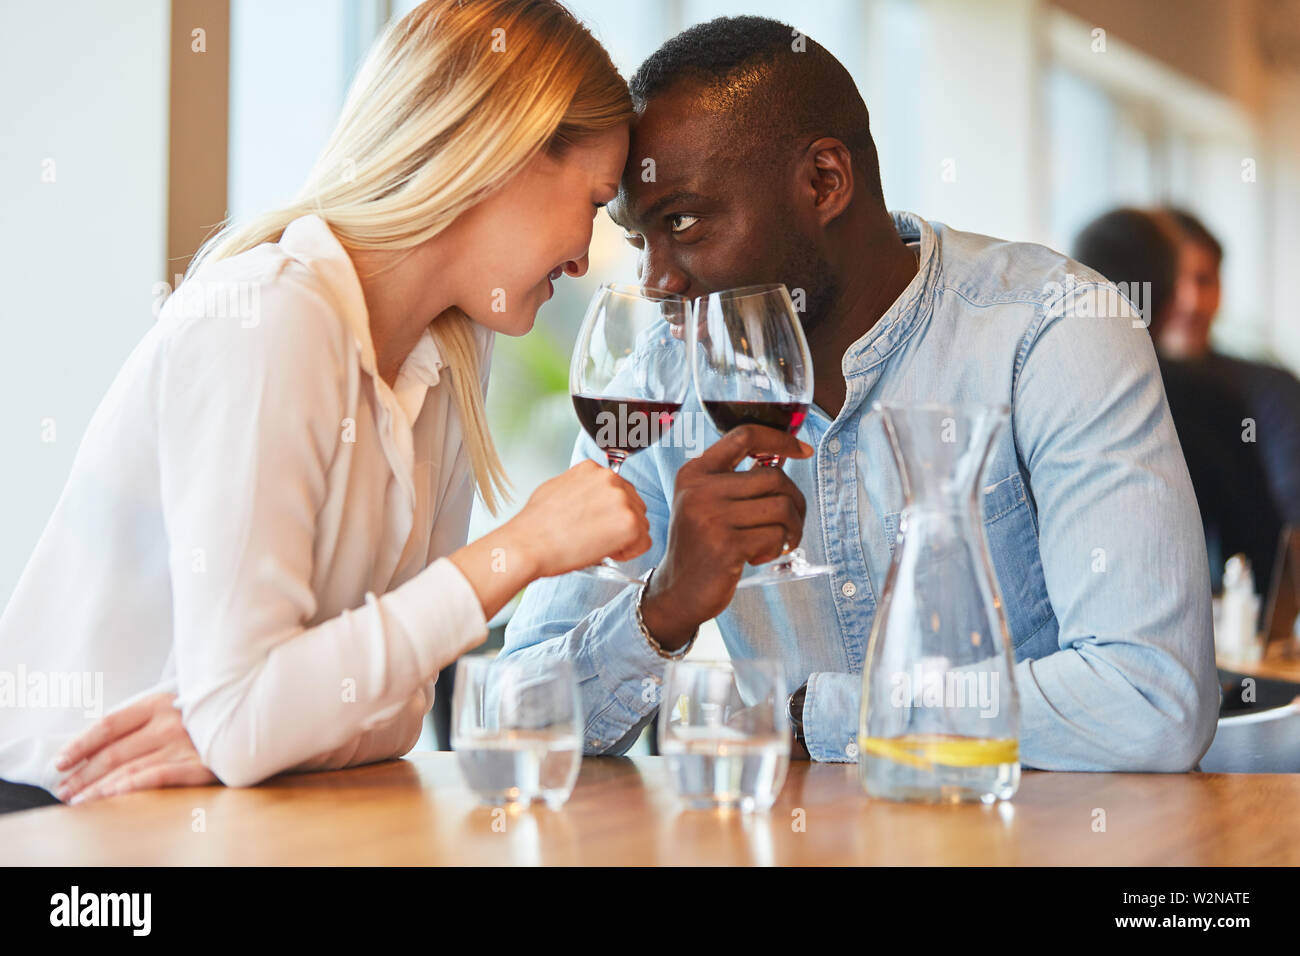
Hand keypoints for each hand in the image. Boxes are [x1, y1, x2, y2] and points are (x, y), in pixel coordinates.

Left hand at [54, 692, 216, 803]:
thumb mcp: (175, 708)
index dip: (80, 744)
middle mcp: (170, 722)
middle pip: (113, 752)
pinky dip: (129, 788)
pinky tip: (109, 797)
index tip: (60, 762)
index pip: (108, 725)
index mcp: (160, 702)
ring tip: (78, 802)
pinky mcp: (201, 766)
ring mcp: (185, 745)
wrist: (254, 720)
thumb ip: (142, 721)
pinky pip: (157, 778)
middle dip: (82, 774)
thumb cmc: (206, 719)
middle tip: (64, 789)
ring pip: (128, 770)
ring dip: (97, 788)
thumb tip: (95, 748)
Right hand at [503, 459, 651, 577]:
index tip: (598, 522)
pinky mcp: (629, 523)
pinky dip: (630, 552)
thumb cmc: (535, 525)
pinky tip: (607, 553)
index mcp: (592, 469)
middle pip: (633, 504)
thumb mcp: (556, 489)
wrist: (528, 544)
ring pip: (641, 523)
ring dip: (624, 538)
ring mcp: (622, 500)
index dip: (609, 511)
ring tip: (597, 545)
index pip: (618, 489)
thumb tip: (589, 501)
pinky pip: (644, 542)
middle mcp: (610, 479)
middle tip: (597, 537)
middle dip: (620, 523)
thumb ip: (580, 489)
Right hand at [641, 425, 812, 648]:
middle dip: (795, 500)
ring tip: (780, 541)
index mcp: (695, 472)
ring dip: (791, 527)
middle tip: (792, 522)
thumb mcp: (705, 503)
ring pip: (781, 507)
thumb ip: (734, 479)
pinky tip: (760, 556)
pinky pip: (775, 536)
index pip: (744, 436)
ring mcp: (711, 518)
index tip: (803, 450)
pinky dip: (777, 548)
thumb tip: (783, 455)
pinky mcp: (726, 546)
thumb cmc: (701, 544)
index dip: (781, 439)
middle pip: (773, 476)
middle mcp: (699, 490)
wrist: (677, 591)